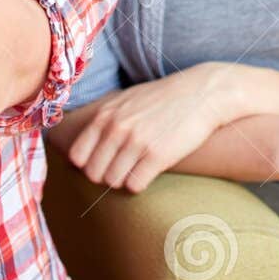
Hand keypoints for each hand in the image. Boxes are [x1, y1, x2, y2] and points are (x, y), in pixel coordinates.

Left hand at [66, 63, 243, 192]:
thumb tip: (84, 144)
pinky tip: (148, 174)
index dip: (87, 165)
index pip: (77, 156)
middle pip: (94, 173)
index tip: (102, 163)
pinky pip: (134, 186)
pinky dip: (139, 184)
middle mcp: (117, 128)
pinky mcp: (158, 156)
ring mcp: (136, 142)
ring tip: (136, 170)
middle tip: (121, 170)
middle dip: (105, 176)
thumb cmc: (162, 98)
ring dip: (123, 181)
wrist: (201, 94)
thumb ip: (103, 119)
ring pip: (113, 181)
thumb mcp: (126, 100)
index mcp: (105, 115)